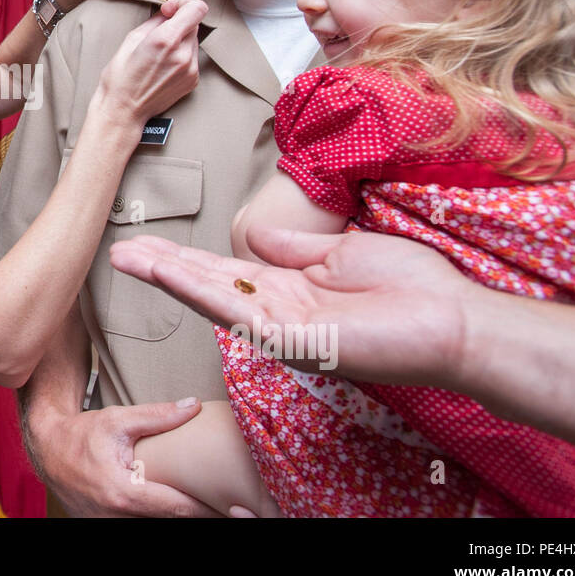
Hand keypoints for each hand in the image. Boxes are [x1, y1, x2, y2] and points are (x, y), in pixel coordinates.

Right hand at [30, 399, 224, 516]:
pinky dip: (152, 514)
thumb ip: (158, 416)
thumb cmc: (81, 435)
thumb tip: (193, 406)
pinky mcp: (103, 526)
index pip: (177, 508)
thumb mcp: (119, 420)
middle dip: (193, 511)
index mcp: (124, 493)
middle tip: (224, 504)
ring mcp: (108, 525)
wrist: (46, 450)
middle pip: (168, 521)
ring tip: (199, 502)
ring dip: (172, 513)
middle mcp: (116, 517)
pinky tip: (168, 502)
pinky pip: (136, 523)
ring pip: (153, 524)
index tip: (232, 507)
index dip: (206, 508)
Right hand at [93, 0, 206, 128]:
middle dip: (179, 23)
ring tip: (159, 53)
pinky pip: (193, 57)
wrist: (124, 109)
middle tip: (159, 33)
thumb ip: (156, 21)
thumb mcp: (132, 39)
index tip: (169, 11)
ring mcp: (191, 69)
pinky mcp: (193, 80)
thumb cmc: (121, 76)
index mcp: (166, 40)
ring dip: (180, 40)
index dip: (183, 3)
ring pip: (194, 41)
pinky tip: (164, 66)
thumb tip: (169, 12)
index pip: (197, 8)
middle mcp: (183, 54)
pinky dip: (182, 55)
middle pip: (194, 24)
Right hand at [108, 226, 479, 387]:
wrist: (456, 320)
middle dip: (162, 266)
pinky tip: (171, 273)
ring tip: (128, 257)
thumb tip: (255, 235)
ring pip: (212, 297)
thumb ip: (294, 249)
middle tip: (118, 250)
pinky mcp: (294, 340)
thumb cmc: (414, 289)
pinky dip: (199, 289)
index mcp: (290, 291)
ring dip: (168, 275)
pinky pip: (238, 310)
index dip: (184, 257)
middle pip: (207, 285)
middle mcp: (278, 314)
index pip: (225, 271)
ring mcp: (283, 330)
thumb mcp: (342, 252)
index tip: (149, 242)